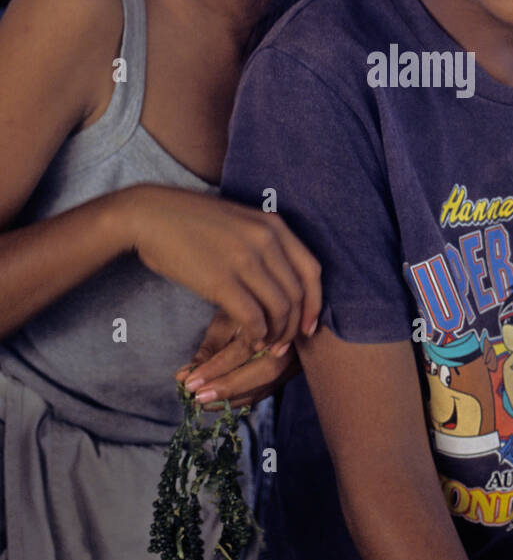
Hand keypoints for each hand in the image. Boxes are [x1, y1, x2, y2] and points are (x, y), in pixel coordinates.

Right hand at [122, 185, 320, 344]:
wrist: (150, 215)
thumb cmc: (192, 221)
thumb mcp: (240, 221)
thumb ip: (264, 243)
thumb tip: (282, 279)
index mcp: (274, 225)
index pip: (312, 271)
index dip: (316, 303)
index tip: (309, 325)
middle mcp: (266, 240)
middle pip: (299, 294)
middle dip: (295, 326)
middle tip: (284, 343)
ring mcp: (245, 259)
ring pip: (280, 309)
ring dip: (276, 334)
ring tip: (265, 344)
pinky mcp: (221, 280)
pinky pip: (253, 318)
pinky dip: (256, 335)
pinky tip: (249, 340)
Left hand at [175, 310, 299, 409]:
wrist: (278, 305)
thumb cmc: (248, 307)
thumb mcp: (228, 319)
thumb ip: (210, 347)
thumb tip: (183, 376)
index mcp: (274, 320)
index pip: (244, 350)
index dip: (216, 368)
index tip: (190, 381)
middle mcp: (291, 340)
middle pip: (263, 373)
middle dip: (227, 388)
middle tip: (196, 398)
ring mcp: (294, 358)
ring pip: (266, 386)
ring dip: (232, 398)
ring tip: (202, 402)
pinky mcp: (289, 372)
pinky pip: (266, 390)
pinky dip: (241, 398)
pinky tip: (219, 402)